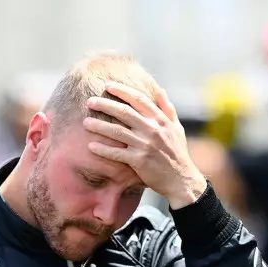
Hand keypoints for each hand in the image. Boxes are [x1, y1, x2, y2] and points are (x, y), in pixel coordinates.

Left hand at [83, 81, 207, 208]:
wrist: (181, 179)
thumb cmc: (177, 153)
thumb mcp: (177, 128)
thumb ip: (168, 109)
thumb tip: (160, 90)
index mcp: (160, 119)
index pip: (139, 99)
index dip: (122, 91)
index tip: (107, 85)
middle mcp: (152, 129)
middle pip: (124, 112)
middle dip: (105, 104)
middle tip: (90, 101)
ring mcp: (145, 145)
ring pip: (117, 131)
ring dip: (99, 126)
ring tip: (85, 123)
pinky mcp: (139, 161)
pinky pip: (117, 153)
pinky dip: (103, 149)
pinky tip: (91, 146)